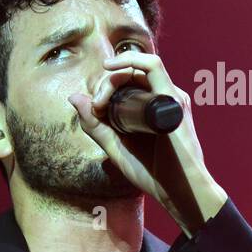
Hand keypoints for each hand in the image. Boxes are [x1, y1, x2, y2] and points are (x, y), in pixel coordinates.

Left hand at [68, 52, 227, 236]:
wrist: (177, 190)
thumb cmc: (151, 172)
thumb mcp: (114, 146)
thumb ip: (95, 125)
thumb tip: (74, 97)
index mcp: (149, 107)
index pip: (124, 82)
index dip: (103, 88)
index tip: (93, 109)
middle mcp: (160, 97)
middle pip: (129, 73)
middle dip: (105, 84)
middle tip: (96, 107)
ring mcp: (168, 96)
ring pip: (137, 68)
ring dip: (113, 77)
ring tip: (102, 102)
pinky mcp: (173, 99)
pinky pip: (153, 66)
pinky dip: (131, 60)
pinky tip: (111, 68)